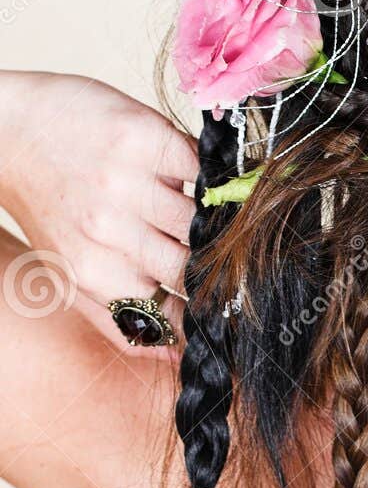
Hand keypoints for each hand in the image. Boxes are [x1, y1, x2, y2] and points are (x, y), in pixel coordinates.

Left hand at [0, 71, 196, 351]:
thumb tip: (176, 356)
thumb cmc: (49, 206)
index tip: (220, 309)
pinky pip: (202, 170)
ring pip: (203, 220)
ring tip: (217, 222)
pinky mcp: (144, 137)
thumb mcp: (69, 275)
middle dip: (213, 270)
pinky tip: (205, 183)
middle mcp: (108, 229)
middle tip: (226, 263)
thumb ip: (118, 320)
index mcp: (93, 272)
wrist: (13, 131)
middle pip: (192, 267)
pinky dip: (211, 178)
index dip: (203, 314)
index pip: (172, 312)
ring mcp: (126, 182)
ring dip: (216, 223)